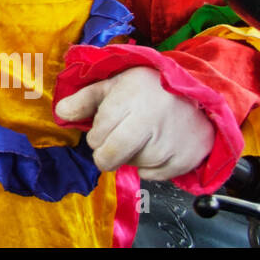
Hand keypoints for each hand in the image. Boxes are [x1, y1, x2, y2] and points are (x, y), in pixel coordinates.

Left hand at [53, 66, 214, 179]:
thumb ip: (84, 99)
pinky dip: (149, 165)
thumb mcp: (114, 84)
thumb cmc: (150, 87)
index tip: (105, 127)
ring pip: (132, 165)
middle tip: (113, 142)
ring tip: (143, 135)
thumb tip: (60, 114)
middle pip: (110, 157)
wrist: (199, 91)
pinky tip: (156, 145)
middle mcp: (150, 124)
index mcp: (129, 101)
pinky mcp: (185, 160)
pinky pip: (153, 175)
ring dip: (130, 155)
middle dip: (105, 154)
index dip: (96, 134)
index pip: (97, 136)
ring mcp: (170, 144)